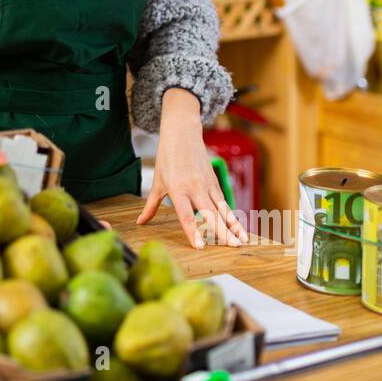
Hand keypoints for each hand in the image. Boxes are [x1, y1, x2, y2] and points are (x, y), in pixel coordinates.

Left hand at [136, 88, 246, 248]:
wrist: (182, 133)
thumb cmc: (167, 157)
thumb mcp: (157, 182)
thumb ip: (151, 205)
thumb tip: (140, 222)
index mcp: (177, 189)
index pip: (186, 215)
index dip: (193, 231)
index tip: (200, 246)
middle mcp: (194, 188)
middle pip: (210, 214)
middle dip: (222, 231)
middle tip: (231, 247)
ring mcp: (207, 184)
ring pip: (222, 209)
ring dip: (233, 226)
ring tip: (242, 241)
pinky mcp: (215, 182)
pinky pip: (224, 202)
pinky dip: (232, 216)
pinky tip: (239, 229)